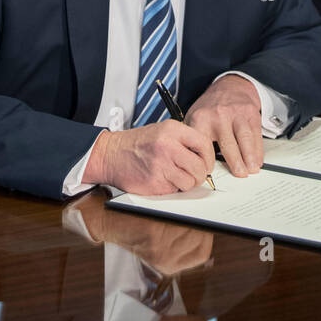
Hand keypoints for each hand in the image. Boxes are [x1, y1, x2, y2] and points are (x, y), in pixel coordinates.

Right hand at [82, 121, 214, 194]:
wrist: (111, 154)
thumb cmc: (138, 144)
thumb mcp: (163, 131)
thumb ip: (184, 141)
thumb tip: (205, 158)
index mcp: (172, 129)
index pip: (204, 144)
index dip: (209, 157)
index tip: (206, 163)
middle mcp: (168, 145)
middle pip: (200, 167)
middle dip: (200, 174)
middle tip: (193, 174)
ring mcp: (161, 165)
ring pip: (190, 182)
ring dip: (186, 183)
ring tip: (175, 176)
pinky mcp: (154, 182)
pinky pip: (175, 190)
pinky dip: (172, 188)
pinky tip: (162, 179)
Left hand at [185, 75, 263, 177]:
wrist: (228, 86)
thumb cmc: (210, 109)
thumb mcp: (194, 119)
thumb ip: (195, 140)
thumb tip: (198, 165)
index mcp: (201, 119)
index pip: (204, 145)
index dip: (208, 162)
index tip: (211, 174)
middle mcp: (219, 115)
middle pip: (228, 143)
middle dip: (235, 161)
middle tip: (240, 175)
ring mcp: (236, 113)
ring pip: (244, 138)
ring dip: (250, 156)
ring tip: (252, 169)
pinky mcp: (251, 113)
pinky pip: (255, 133)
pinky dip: (258, 148)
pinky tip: (258, 159)